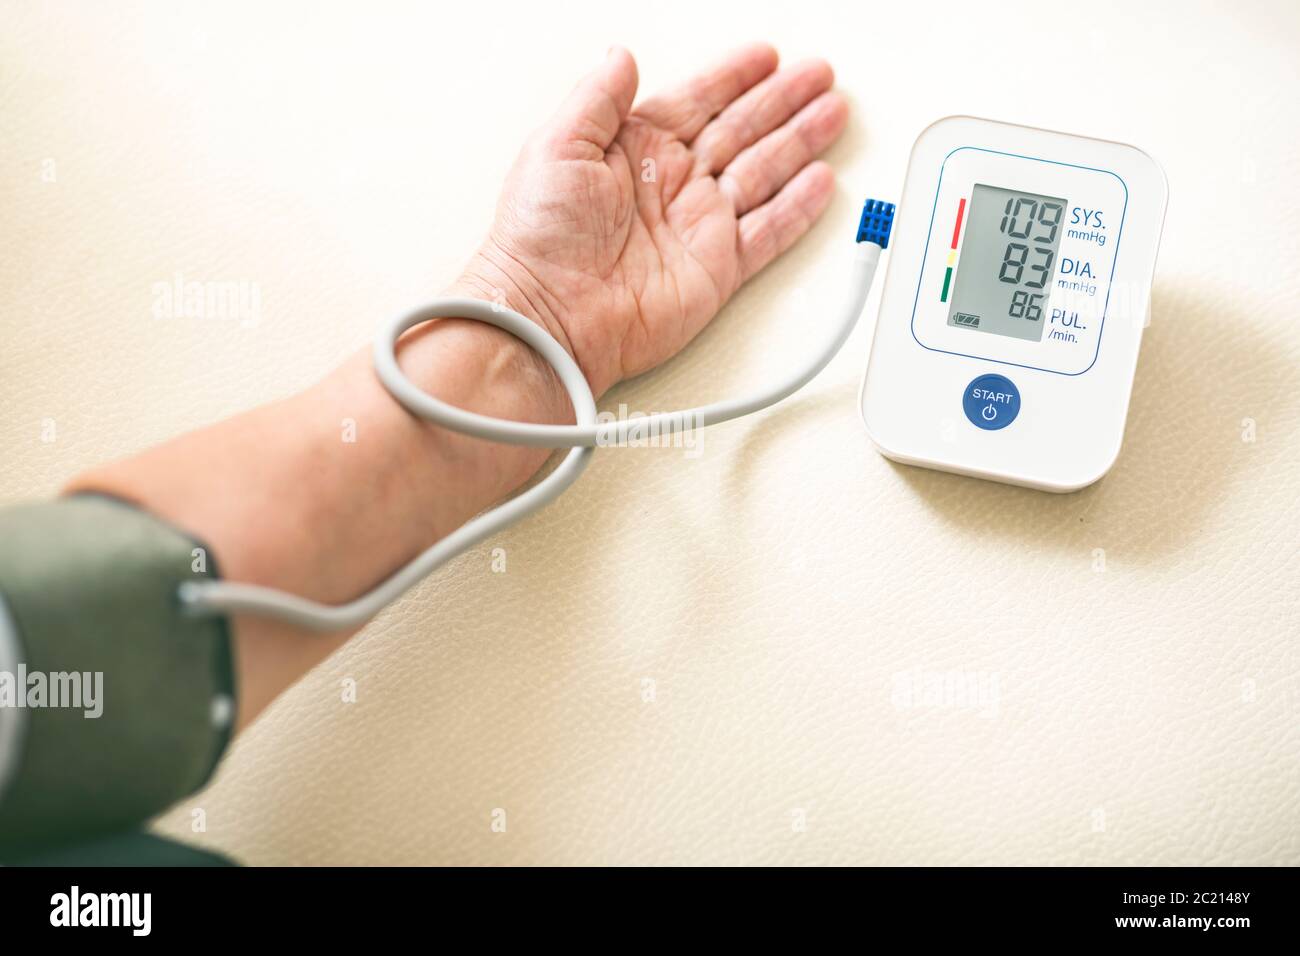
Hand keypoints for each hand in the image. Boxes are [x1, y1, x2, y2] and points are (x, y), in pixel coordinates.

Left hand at [453, 43, 847, 396]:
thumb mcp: (557, 146)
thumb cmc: (538, 239)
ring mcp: (698, 227)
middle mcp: (672, 185)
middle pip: (742, 130)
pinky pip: (768, 232)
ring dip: (800, 143)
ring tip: (833, 114)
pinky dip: (797, 208)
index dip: (735, 76)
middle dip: (783, 101)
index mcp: (635, 150)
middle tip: (819, 76)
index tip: (767, 56)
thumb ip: (598, 98)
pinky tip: (820, 182)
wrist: (550, 316)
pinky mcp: (717, 270)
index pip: (698, 100)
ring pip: (763, 173)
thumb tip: (623, 55)